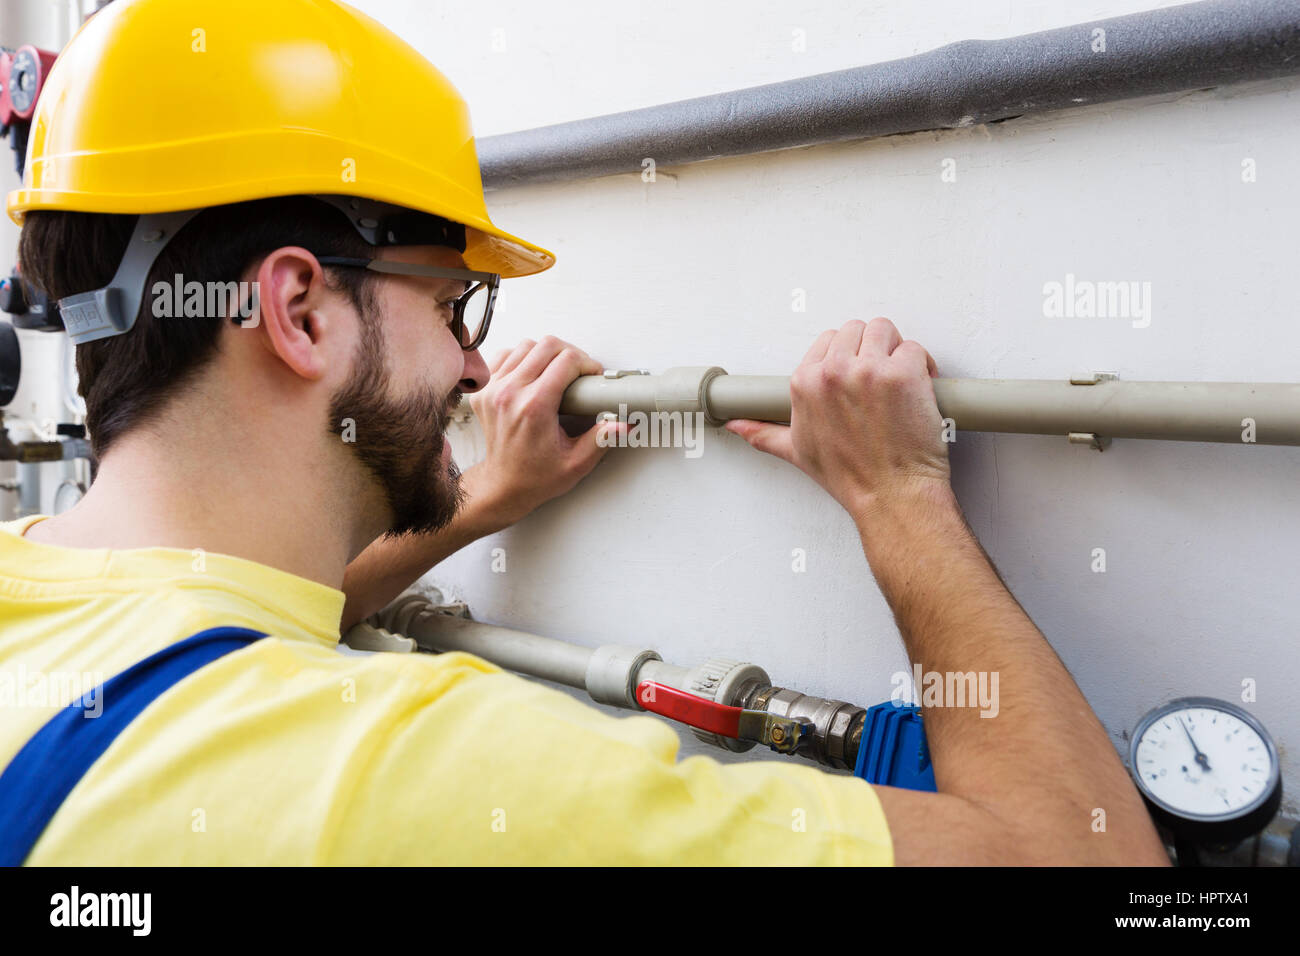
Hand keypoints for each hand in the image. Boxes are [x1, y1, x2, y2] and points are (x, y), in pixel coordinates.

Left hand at [466, 336, 620, 527]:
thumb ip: (602, 439)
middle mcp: (510, 393)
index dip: (587, 364)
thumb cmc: (535, 477)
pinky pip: (505, 355)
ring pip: (526, 345)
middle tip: (580, 372)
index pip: (566, 361)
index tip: (592, 376)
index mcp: (534, 408)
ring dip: (546, 354)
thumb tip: (624, 423)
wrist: (504, 485)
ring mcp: (494, 389)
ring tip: (558, 372)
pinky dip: (522, 357)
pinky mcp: (485, 390)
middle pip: (546, 345)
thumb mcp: (577, 463)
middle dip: (571, 353)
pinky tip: (534, 373)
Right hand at [724, 318, 950, 520]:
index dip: (849, 356)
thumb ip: (763, 433)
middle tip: (883, 378)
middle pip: (857, 329)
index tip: (860, 378)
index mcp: (805, 383)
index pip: (829, 339)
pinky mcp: (903, 373)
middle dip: (873, 348)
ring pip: (885, 329)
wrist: (891, 495)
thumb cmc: (850, 477)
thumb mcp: (796, 452)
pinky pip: (914, 349)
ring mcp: (868, 370)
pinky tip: (920, 388)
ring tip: (902, 378)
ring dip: (897, 350)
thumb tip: (738, 426)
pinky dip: (923, 365)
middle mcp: (833, 372)